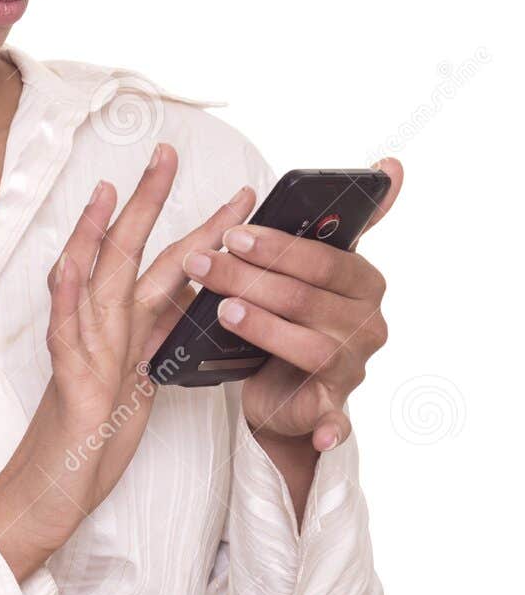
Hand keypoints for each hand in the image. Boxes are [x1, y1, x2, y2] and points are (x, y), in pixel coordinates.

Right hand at [0, 146, 258, 579]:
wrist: (48, 498)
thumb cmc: (90, 449)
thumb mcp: (138, 389)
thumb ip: (155, 344)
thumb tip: (183, 306)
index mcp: (128, 336)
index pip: (164, 271)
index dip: (201, 233)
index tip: (237, 200)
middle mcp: (103, 335)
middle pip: (125, 256)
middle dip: (148, 204)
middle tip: (168, 154)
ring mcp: (84, 355)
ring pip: (91, 282)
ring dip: (101, 232)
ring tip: (111, 188)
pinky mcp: (71, 385)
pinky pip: (65, 333)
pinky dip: (67, 295)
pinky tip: (70, 263)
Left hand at [180, 159, 403, 452]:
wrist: (285, 386)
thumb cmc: (292, 315)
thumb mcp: (308, 268)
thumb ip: (336, 221)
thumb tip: (392, 164)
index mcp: (364, 283)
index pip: (323, 259)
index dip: (278, 247)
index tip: (233, 233)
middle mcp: (367, 324)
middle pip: (307, 298)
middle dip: (250, 278)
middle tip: (202, 263)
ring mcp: (352, 368)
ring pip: (308, 345)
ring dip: (263, 327)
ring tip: (223, 311)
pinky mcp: (332, 407)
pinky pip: (337, 419)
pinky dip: (332, 426)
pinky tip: (321, 430)